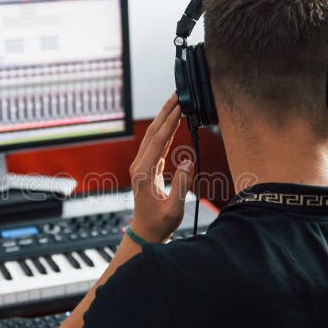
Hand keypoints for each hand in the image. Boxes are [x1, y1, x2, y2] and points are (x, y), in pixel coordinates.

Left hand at [127, 94, 194, 242]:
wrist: (145, 233)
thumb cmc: (159, 223)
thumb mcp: (174, 207)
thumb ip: (181, 184)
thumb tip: (188, 161)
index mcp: (144, 173)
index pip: (158, 141)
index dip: (170, 123)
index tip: (179, 107)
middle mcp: (139, 166)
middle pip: (152, 133)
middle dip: (164, 113)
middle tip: (175, 95)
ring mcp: (141, 167)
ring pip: (152, 137)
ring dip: (163, 119)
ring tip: (175, 104)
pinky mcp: (146, 169)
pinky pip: (155, 146)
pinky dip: (164, 133)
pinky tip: (172, 125)